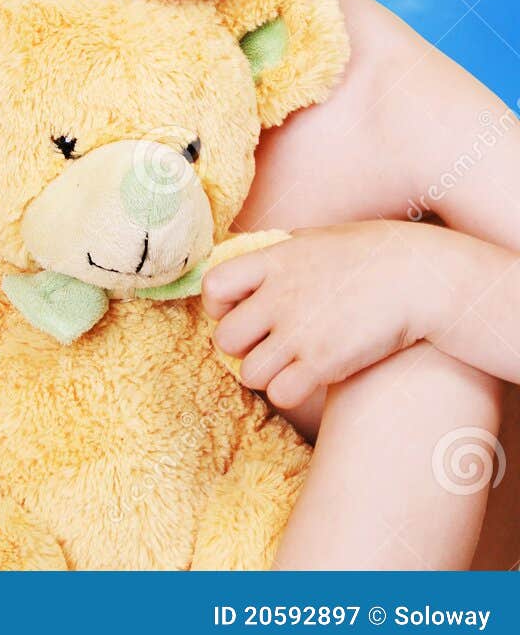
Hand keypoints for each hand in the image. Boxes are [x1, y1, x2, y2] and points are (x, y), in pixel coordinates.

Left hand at [201, 221, 441, 409]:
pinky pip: (280, 394)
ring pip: (248, 373)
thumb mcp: (315, 239)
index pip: (213, 286)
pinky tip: (305, 381)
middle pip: (224, 338)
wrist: (421, 277)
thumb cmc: (371, 255)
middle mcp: (279, 296)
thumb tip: (249, 260)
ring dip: (264, 374)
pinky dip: (288, 393)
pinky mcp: (324, 362)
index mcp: (273, 261)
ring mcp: (300, 331)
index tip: (238, 310)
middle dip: (241, 347)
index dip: (218, 305)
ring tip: (287, 364)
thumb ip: (278, 254)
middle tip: (265, 344)